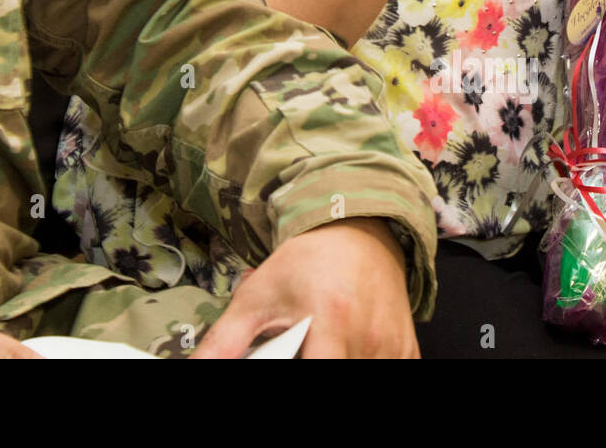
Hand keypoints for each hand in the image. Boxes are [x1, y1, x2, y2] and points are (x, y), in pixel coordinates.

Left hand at [192, 218, 418, 358]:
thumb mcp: (257, 297)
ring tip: (320, 346)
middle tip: (302, 347)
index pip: (322, 372)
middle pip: (340, 374)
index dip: (305, 372)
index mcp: (331, 319)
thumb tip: (196, 366)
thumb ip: (225, 340)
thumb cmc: (305, 264)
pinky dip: (367, 364)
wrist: (356, 231)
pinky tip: (347, 350)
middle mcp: (368, 336)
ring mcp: (393, 345)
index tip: (286, 359)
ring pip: (364, 374)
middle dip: (316, 364)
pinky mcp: (409, 349)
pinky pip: (390, 371)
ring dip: (338, 364)